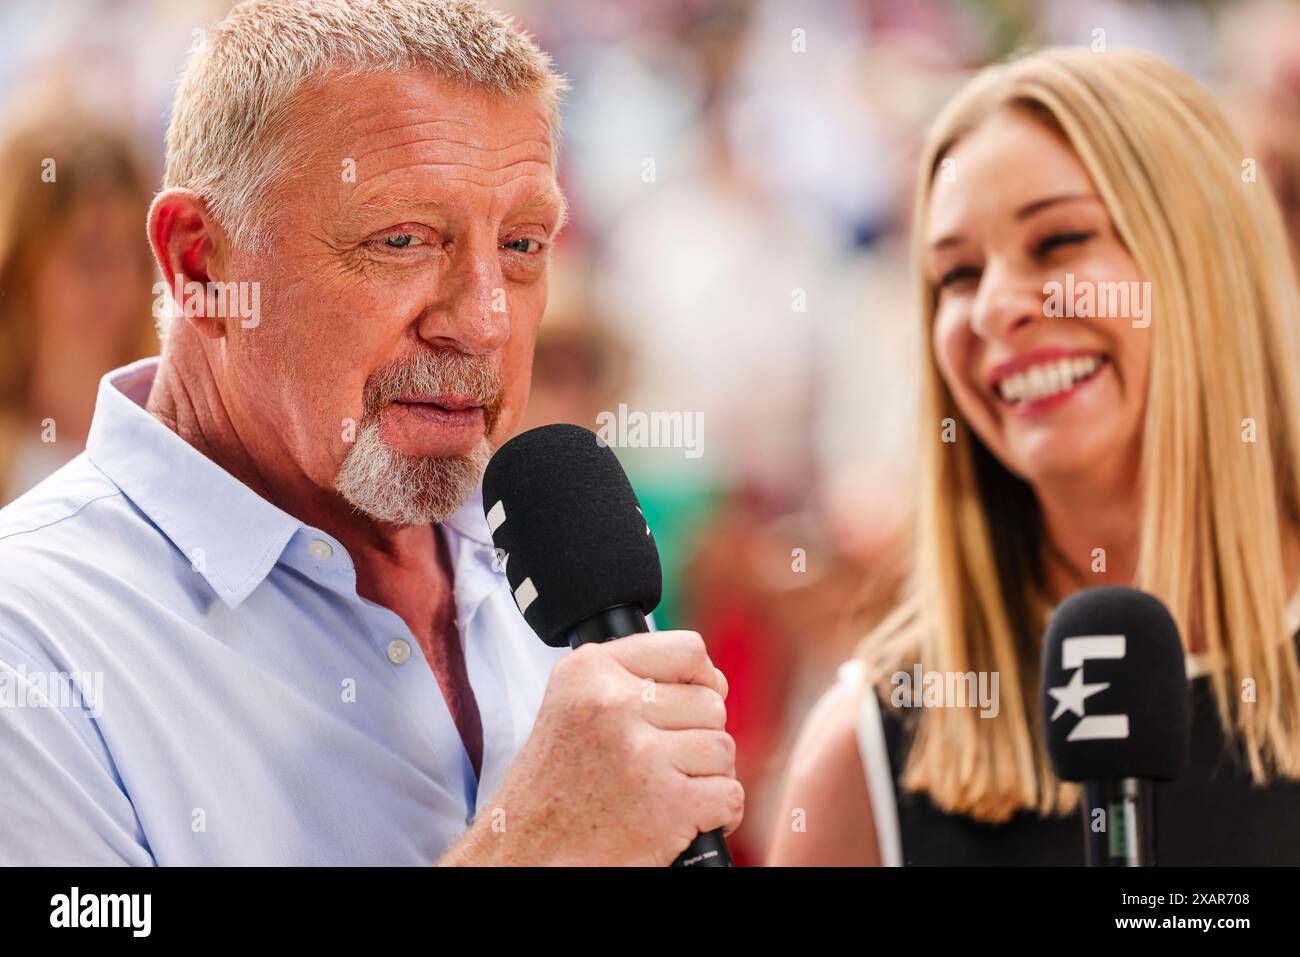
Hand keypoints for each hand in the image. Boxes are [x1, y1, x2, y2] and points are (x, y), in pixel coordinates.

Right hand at [443, 630, 742, 865]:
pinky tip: (688, 818)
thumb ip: (630, 678)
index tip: (690, 704)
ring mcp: (642, 754)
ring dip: (707, 775)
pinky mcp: (668, 804)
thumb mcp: (572, 704)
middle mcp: (614, 704)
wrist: (527, 852)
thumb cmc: (554, 785)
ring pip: (722, 748)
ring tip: (668, 790)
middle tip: (663, 763)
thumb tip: (713, 681)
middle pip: (711, 704)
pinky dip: (719, 813)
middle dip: (698, 736)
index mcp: (590, 671)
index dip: (701, 680)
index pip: (687, 651)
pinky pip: (730, 795)